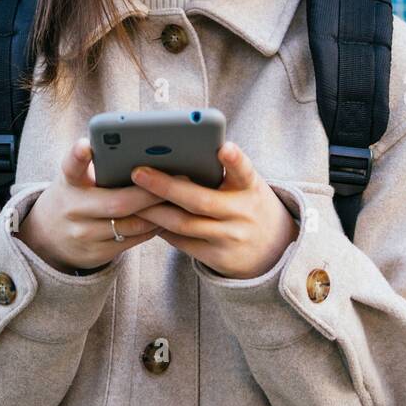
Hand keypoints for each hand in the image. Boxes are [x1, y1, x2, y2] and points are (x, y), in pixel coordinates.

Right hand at [13, 137, 165, 272]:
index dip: (78, 155)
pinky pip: (132, 241)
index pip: (71, 166)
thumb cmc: (76, 194)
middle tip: (180, 180)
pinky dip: (152, 228)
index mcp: (69, 182)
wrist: (49, 236)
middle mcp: (73, 209)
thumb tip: (142, 147)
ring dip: (158, 212)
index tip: (86, 145)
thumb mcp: (77, 178)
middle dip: (151, 193)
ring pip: (131, 225)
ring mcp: (83, 235)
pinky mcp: (96, 254)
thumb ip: (98, 164)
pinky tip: (167, 217)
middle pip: (118, 202)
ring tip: (181, 198)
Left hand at [130, 141, 298, 278]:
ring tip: (131, 194)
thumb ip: (223, 171)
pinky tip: (145, 216)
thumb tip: (176, 154)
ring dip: (154, 210)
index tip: (223, 147)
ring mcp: (230, 239)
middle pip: (199, 201)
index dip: (234, 159)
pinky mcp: (218, 258)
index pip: (244, 170)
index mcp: (251, 187)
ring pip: (184, 224)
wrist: (274, 249)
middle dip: (165, 186)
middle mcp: (242, 213)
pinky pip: (182, 243)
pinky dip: (162, 229)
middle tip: (138, 172)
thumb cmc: (248, 203)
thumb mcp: (246, 185)